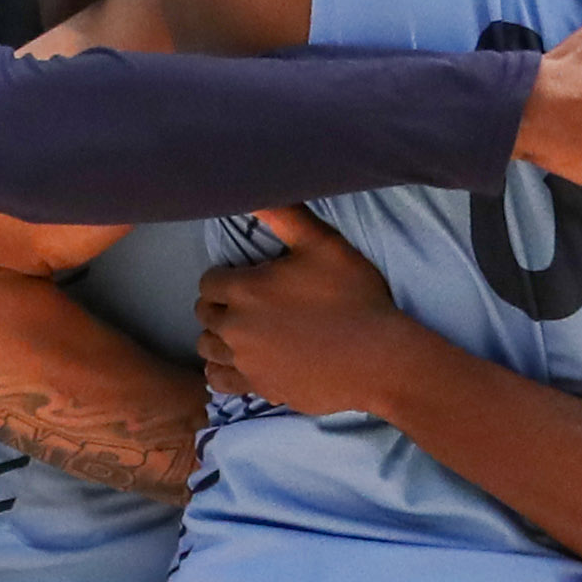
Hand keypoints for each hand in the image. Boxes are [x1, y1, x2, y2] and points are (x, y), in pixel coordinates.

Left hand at [194, 204, 408, 413]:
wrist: (376, 358)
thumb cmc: (353, 296)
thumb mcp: (324, 244)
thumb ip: (285, 216)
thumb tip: (251, 192)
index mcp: (245, 289)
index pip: (209, 281)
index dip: (225, 276)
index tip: (246, 277)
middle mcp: (235, 326)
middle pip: (205, 313)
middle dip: (220, 304)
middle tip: (247, 302)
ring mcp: (245, 362)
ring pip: (208, 347)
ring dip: (219, 336)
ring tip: (242, 331)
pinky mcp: (258, 388)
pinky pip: (219, 381)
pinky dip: (222, 370)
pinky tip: (239, 362)